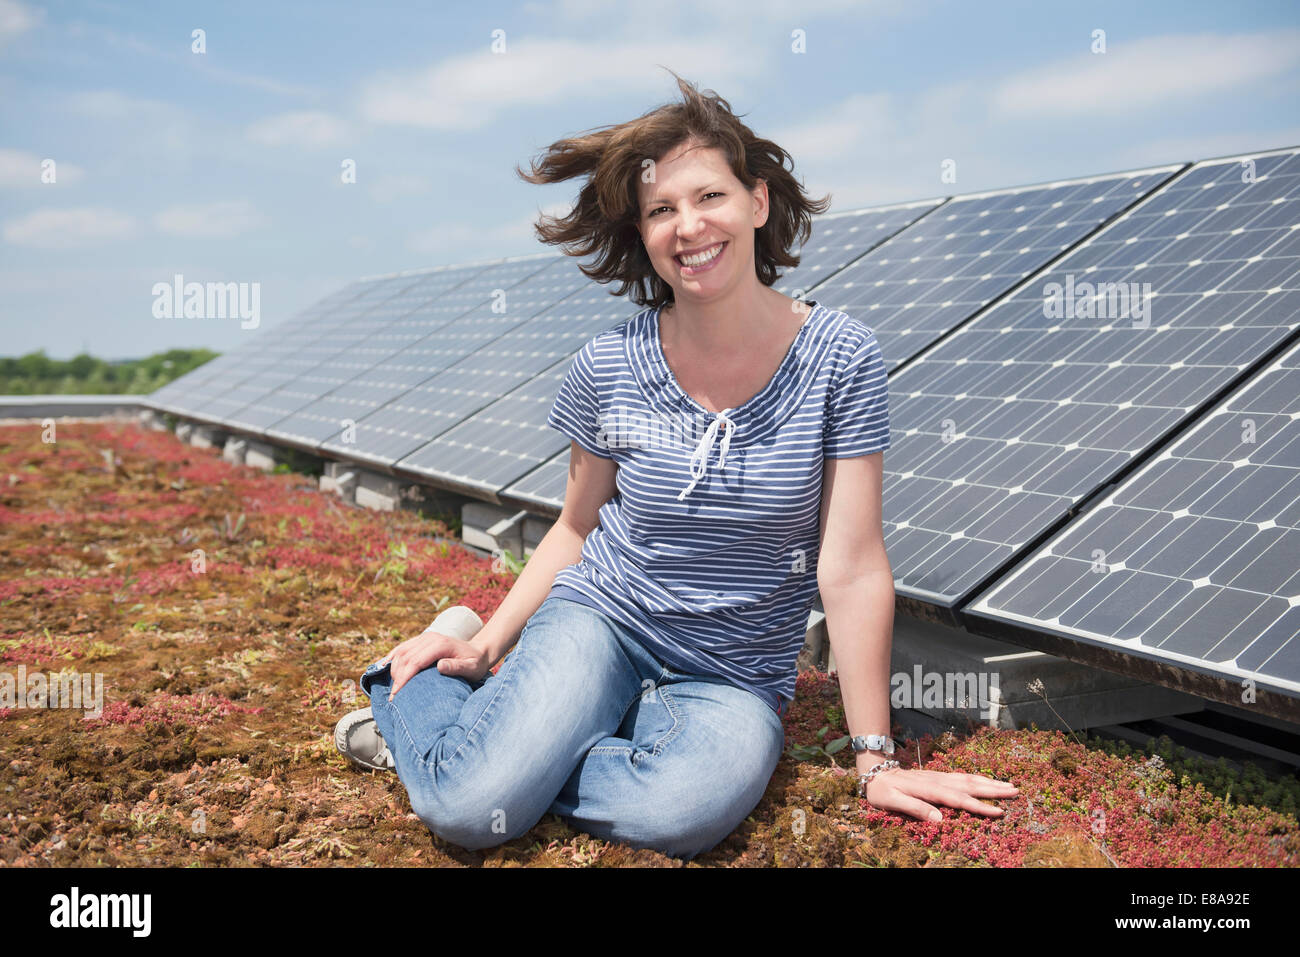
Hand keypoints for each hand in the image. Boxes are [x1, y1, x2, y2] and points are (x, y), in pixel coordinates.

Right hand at [376, 627, 488, 699]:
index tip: (397, 694)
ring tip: (394, 688)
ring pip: (401, 652)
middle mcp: (430, 638)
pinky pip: (402, 648)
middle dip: (397, 677)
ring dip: (394, 669)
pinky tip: (385, 667)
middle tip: (394, 697)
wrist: (478, 651)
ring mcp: (425, 638)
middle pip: (405, 657)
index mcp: (441, 644)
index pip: (415, 661)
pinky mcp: (421, 640)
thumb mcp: (472, 668)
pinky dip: (393, 657)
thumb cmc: (475, 663)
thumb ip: (457, 667)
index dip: (404, 678)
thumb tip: (440, 666)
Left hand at [861, 766, 1017, 821]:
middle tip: (1016, 792)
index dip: (980, 807)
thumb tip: (939, 819)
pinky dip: (978, 779)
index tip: (999, 811)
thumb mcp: (893, 801)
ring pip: (969, 779)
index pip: (960, 799)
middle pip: (970, 785)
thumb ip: (916, 808)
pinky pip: (962, 777)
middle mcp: (938, 781)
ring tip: (1009, 785)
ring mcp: (939, 777)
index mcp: (930, 789)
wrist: (875, 772)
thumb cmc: (883, 791)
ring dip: (989, 782)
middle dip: (994, 789)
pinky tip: (987, 781)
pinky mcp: (938, 777)